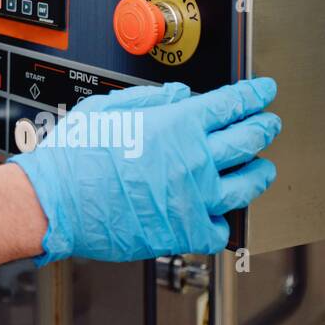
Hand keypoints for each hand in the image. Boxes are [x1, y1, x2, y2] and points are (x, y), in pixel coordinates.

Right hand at [10, 78, 281, 264]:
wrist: (56, 201)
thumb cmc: (74, 157)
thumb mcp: (108, 108)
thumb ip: (151, 99)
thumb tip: (180, 94)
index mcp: (176, 125)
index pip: (231, 104)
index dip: (253, 96)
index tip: (262, 93)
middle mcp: (193, 160)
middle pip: (248, 140)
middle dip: (264, 127)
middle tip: (268, 123)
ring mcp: (194, 199)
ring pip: (247, 185)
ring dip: (259, 173)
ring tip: (262, 169)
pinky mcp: (186, 232)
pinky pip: (221, 228)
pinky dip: (224, 220)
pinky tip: (222, 213)